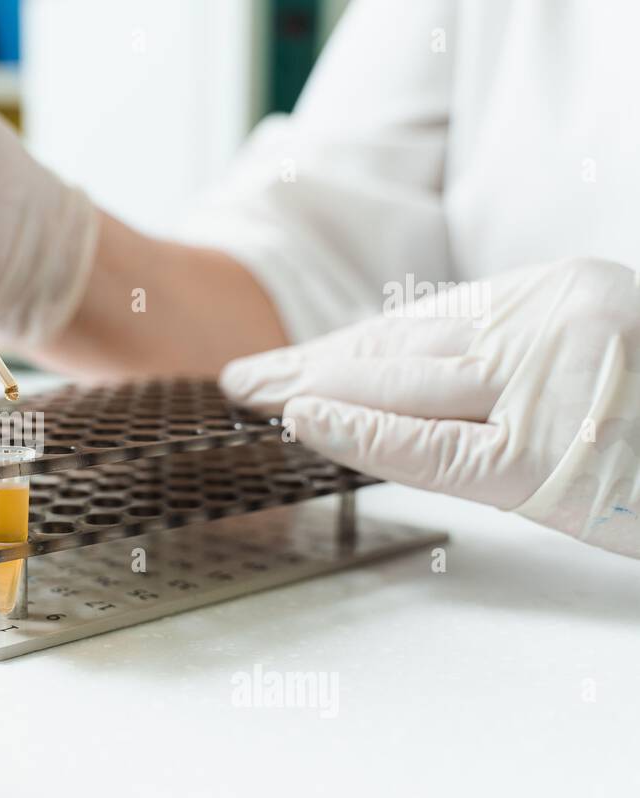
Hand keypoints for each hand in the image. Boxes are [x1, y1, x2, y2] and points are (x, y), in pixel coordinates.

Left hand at [220, 258, 639, 558]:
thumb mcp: (594, 368)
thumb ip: (514, 370)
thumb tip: (411, 391)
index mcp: (561, 300)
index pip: (428, 323)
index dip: (351, 343)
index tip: (298, 357)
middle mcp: (550, 323)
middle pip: (401, 346)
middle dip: (317, 363)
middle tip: (249, 374)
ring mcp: (548, 382)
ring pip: (402, 384)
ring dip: (316, 389)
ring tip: (252, 393)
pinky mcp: (549, 453)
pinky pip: (434, 445)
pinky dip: (363, 433)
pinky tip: (304, 420)